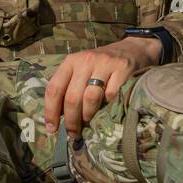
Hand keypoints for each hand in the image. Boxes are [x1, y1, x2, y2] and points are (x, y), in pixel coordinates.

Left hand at [43, 36, 163, 135]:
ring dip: (87, 116)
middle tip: (73, 133)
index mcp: (71, 61)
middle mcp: (86, 60)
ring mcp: (105, 64)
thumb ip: (68, 87)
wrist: (131, 49)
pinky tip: (107, 107)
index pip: (54, 88)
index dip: (51, 111)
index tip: (52, 128)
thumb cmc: (100, 65)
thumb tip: (57, 117)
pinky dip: (107, 105)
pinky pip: (111, 95)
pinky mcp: (122, 69)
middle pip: (72, 97)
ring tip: (87, 123)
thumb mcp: (80, 69)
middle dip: (71, 120)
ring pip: (90, 98)